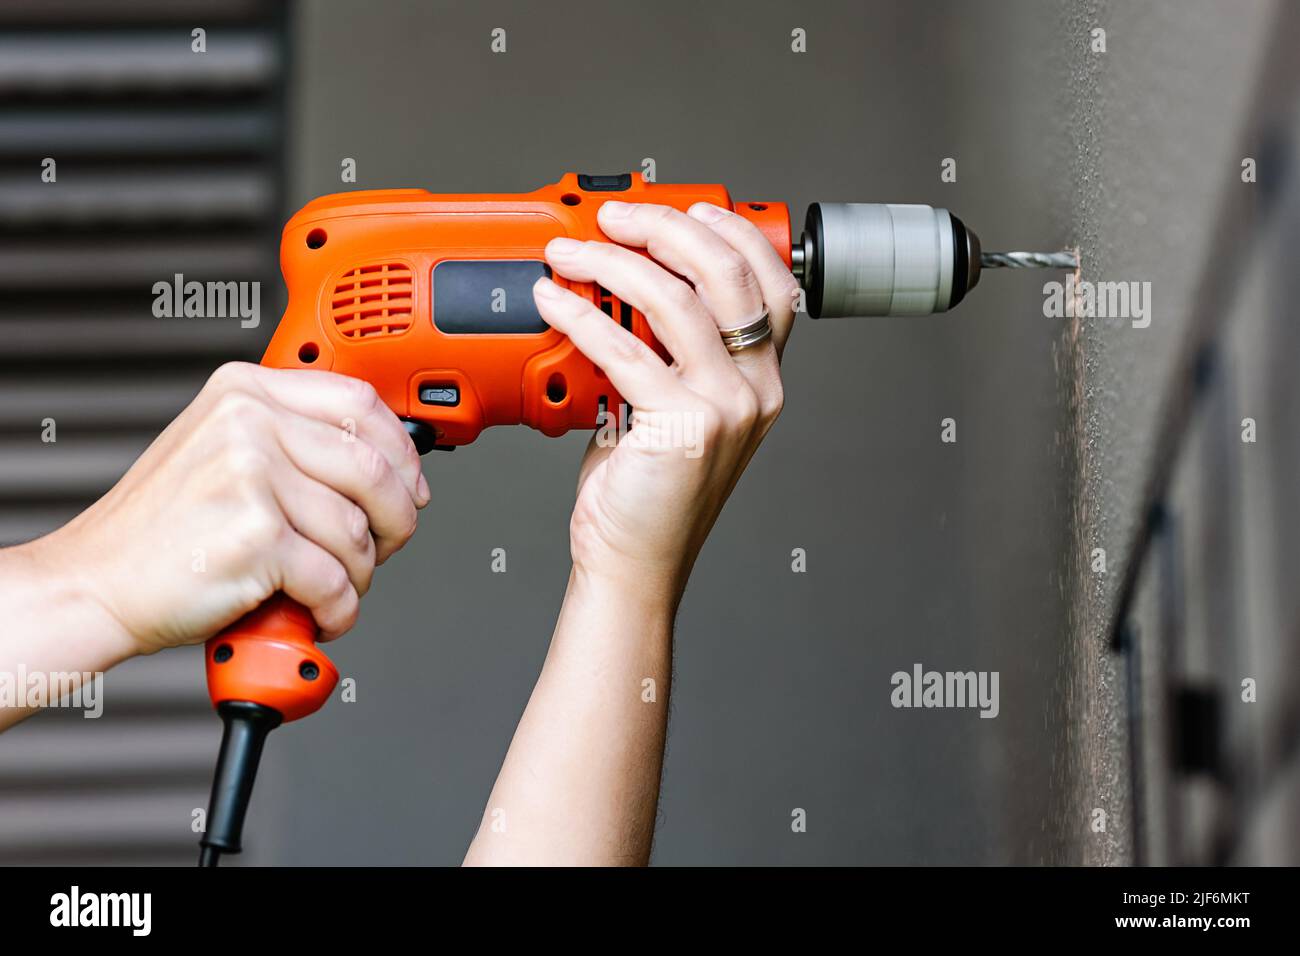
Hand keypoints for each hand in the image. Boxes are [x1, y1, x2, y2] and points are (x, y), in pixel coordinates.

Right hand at [28, 362, 428, 656]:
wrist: (95, 583)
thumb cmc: (163, 529)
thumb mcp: (220, 450)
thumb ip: (292, 441)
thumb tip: (385, 465)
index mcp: (246, 392)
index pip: (359, 404)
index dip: (401, 452)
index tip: (412, 486)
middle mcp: (249, 423)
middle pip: (374, 467)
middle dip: (397, 519)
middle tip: (387, 547)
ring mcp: (251, 476)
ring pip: (357, 530)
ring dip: (360, 573)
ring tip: (335, 587)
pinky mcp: (256, 536)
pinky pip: (334, 578)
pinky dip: (339, 608)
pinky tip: (321, 614)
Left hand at [532, 200, 796, 602]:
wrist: (633, 560)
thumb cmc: (645, 487)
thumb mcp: (667, 405)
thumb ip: (665, 349)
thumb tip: (623, 281)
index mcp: (761, 377)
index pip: (769, 281)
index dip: (728, 232)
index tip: (681, 207)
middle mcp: (756, 389)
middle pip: (727, 275)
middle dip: (666, 229)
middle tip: (612, 219)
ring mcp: (726, 409)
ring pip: (676, 301)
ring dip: (611, 264)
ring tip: (566, 255)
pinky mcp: (684, 428)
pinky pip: (628, 351)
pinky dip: (582, 318)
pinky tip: (553, 303)